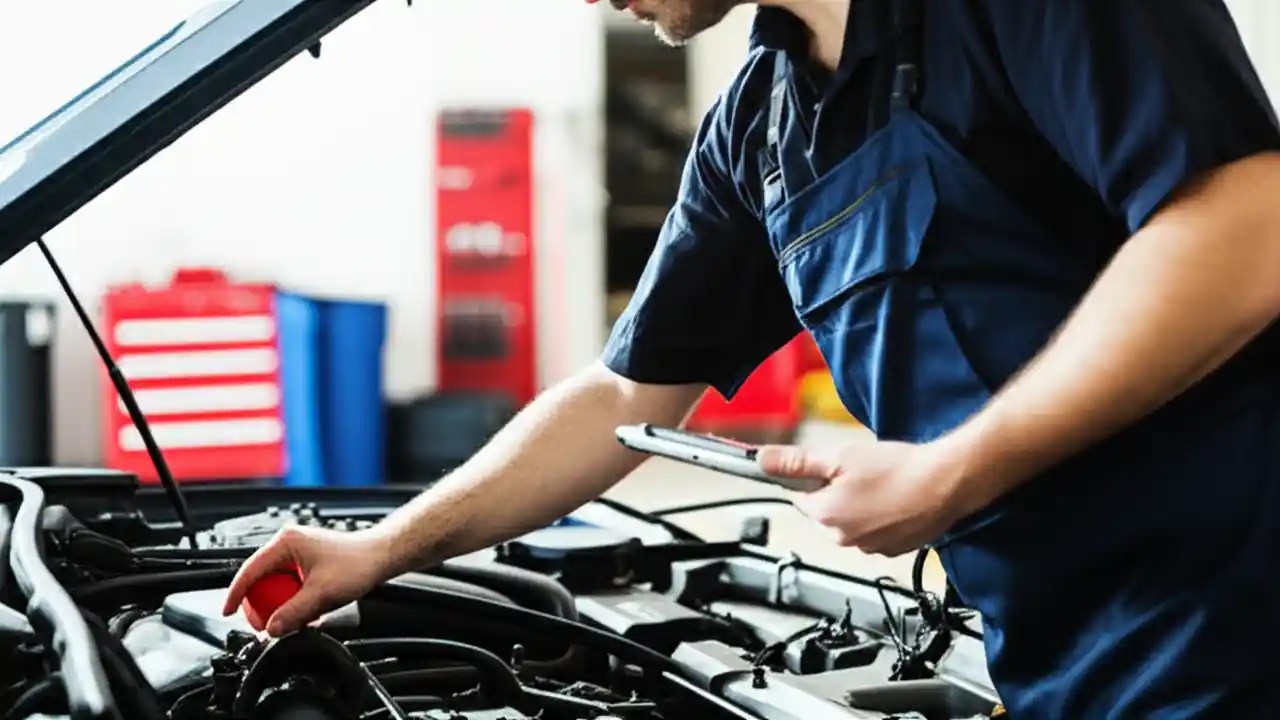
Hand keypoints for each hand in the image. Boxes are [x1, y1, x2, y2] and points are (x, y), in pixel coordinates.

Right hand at [221, 525, 392, 635]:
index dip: (236, 593)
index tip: (228, 611)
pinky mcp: (308, 564)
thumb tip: (272, 629)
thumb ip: (293, 613)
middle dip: (262, 604)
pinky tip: (303, 614)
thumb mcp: (321, 594)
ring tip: (288, 621)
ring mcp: (298, 553)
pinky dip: (293, 601)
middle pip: (261, 579)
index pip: (249, 570)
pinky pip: (290, 585)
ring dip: (280, 605)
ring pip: (276, 585)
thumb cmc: (357, 563)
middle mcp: (289, 544)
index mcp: (286, 542)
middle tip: (264, 625)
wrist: (382, 557)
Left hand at [758, 436, 972, 556]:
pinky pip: (876, 532)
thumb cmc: (896, 469)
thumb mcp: (838, 457)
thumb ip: (796, 462)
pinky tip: (897, 499)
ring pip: (852, 523)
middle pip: (825, 513)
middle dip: (838, 493)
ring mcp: (871, 548)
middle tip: (862, 472)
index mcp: (825, 516)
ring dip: (861, 506)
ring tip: (884, 484)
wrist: (946, 482)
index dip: (814, 479)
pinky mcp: (894, 549)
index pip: (800, 498)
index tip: (831, 467)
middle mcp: (844, 539)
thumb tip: (762, 461)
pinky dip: (883, 518)